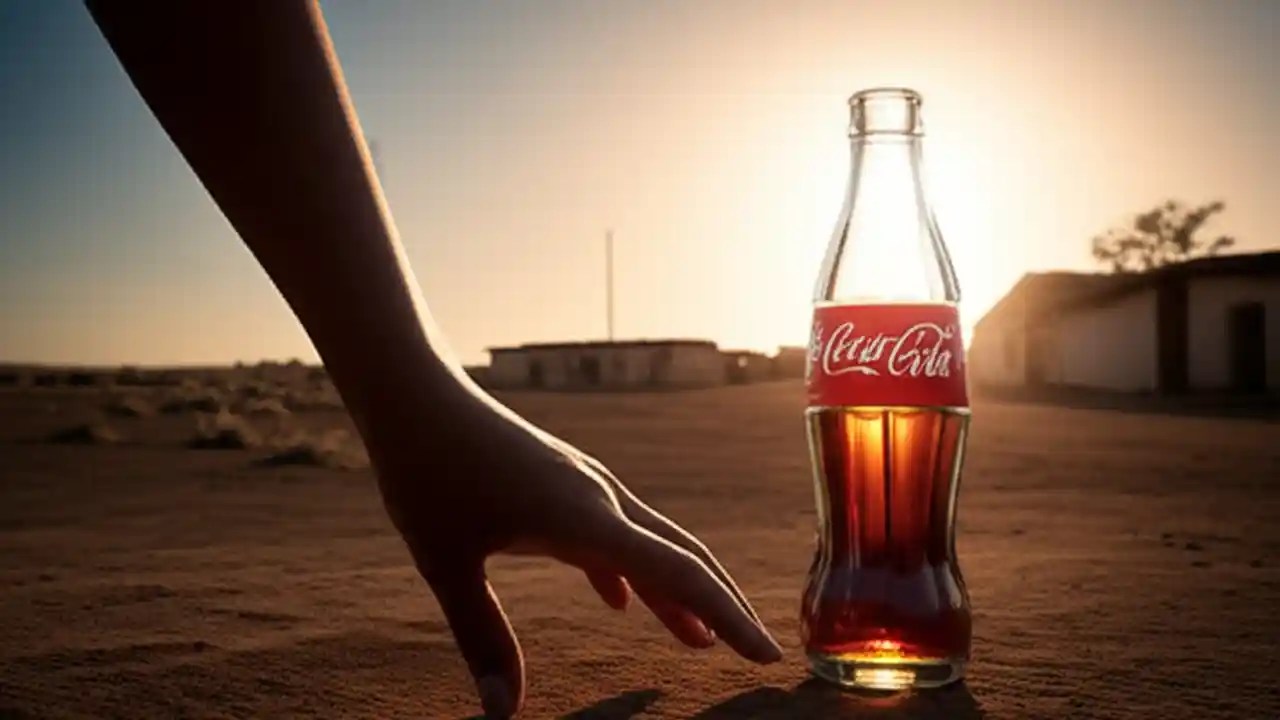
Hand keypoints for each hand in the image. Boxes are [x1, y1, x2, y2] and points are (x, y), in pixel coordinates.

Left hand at [365, 382, 782, 717]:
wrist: (415, 394)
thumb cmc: (427, 473)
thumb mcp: (448, 563)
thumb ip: (483, 637)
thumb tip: (502, 715)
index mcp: (585, 519)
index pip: (679, 572)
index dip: (729, 616)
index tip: (766, 656)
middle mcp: (600, 499)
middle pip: (684, 554)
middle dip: (723, 606)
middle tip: (757, 653)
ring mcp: (585, 486)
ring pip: (651, 544)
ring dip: (678, 592)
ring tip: (697, 639)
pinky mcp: (564, 481)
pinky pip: (615, 533)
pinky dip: (630, 573)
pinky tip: (619, 603)